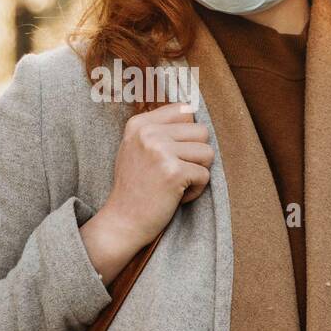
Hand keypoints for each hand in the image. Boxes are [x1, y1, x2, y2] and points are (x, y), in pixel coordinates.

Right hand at [79, 101, 213, 283]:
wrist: (122, 221)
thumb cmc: (135, 187)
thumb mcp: (136, 148)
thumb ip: (159, 128)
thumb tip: (192, 109)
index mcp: (139, 124)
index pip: (185, 110)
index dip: (187, 135)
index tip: (172, 153)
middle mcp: (148, 133)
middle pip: (201, 131)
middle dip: (195, 155)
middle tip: (175, 172)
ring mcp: (160, 151)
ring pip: (207, 152)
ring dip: (197, 172)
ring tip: (176, 183)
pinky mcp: (173, 172)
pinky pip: (205, 175)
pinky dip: (196, 190)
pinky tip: (176, 196)